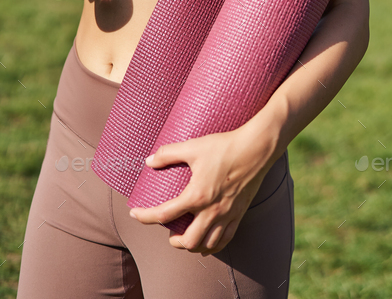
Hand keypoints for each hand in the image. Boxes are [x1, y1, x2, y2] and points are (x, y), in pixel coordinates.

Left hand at [129, 128, 276, 255]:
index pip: (164, 215)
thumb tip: (149, 161)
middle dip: (174, 241)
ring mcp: (226, 215)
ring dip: (193, 246)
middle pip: (187, 241)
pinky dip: (213, 245)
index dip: (145, 217)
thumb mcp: (194, 146)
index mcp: (197, 195)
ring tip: (187, 238)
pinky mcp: (239, 214)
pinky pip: (225, 240)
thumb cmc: (224, 146)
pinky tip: (208, 240)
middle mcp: (211, 211)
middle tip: (169, 233)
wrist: (256, 149)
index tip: (134, 214)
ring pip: (207, 245)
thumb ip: (168, 153)